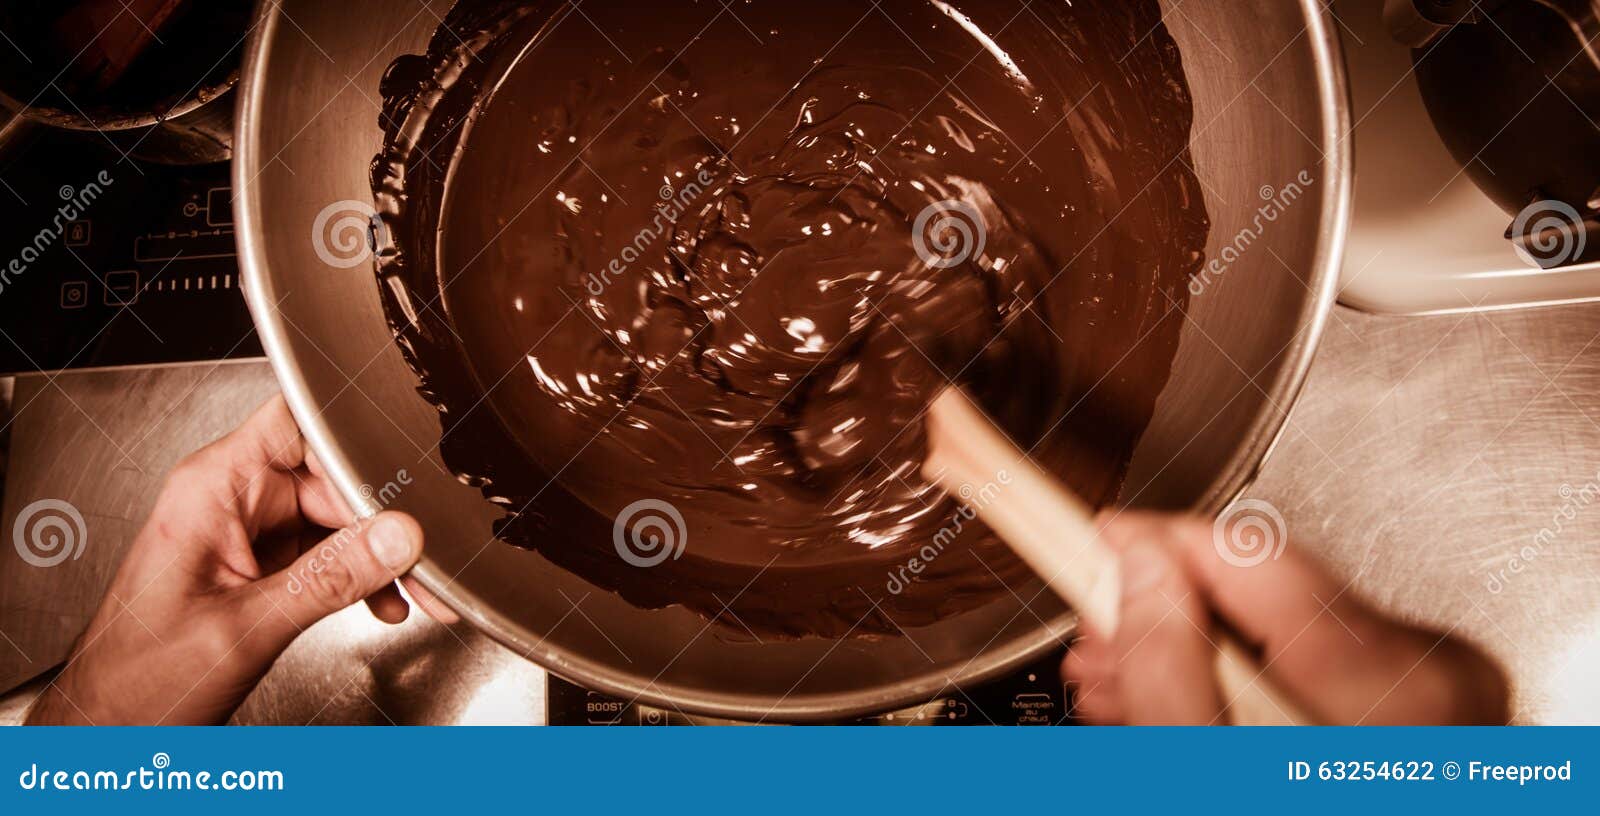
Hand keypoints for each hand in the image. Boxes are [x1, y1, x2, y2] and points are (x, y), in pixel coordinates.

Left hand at [26, 395, 455, 724]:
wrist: (108, 732)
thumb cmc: (139, 681)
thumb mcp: (248, 626)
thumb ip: (330, 578)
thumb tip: (398, 536)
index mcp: (214, 488)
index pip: (297, 423)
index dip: (355, 437)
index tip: (408, 468)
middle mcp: (230, 501)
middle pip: (330, 477)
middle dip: (385, 519)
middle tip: (424, 558)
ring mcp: (246, 534)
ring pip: (336, 520)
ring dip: (379, 556)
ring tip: (415, 590)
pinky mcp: (259, 567)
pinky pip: (324, 554)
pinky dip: (360, 578)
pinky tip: (382, 604)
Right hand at [1063, 511, 1509, 724]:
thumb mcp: (1201, 766)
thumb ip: (1164, 662)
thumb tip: (1133, 567)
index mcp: (1386, 676)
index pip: (1241, 551)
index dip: (1148, 545)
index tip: (1089, 541)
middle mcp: (1431, 679)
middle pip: (1258, 600)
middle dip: (1160, 619)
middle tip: (1091, 643)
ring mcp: (1433, 711)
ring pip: (1278, 645)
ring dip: (1189, 659)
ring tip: (1119, 690)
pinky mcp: (1417, 736)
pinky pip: (1309, 685)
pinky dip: (1238, 694)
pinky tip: (1185, 717)